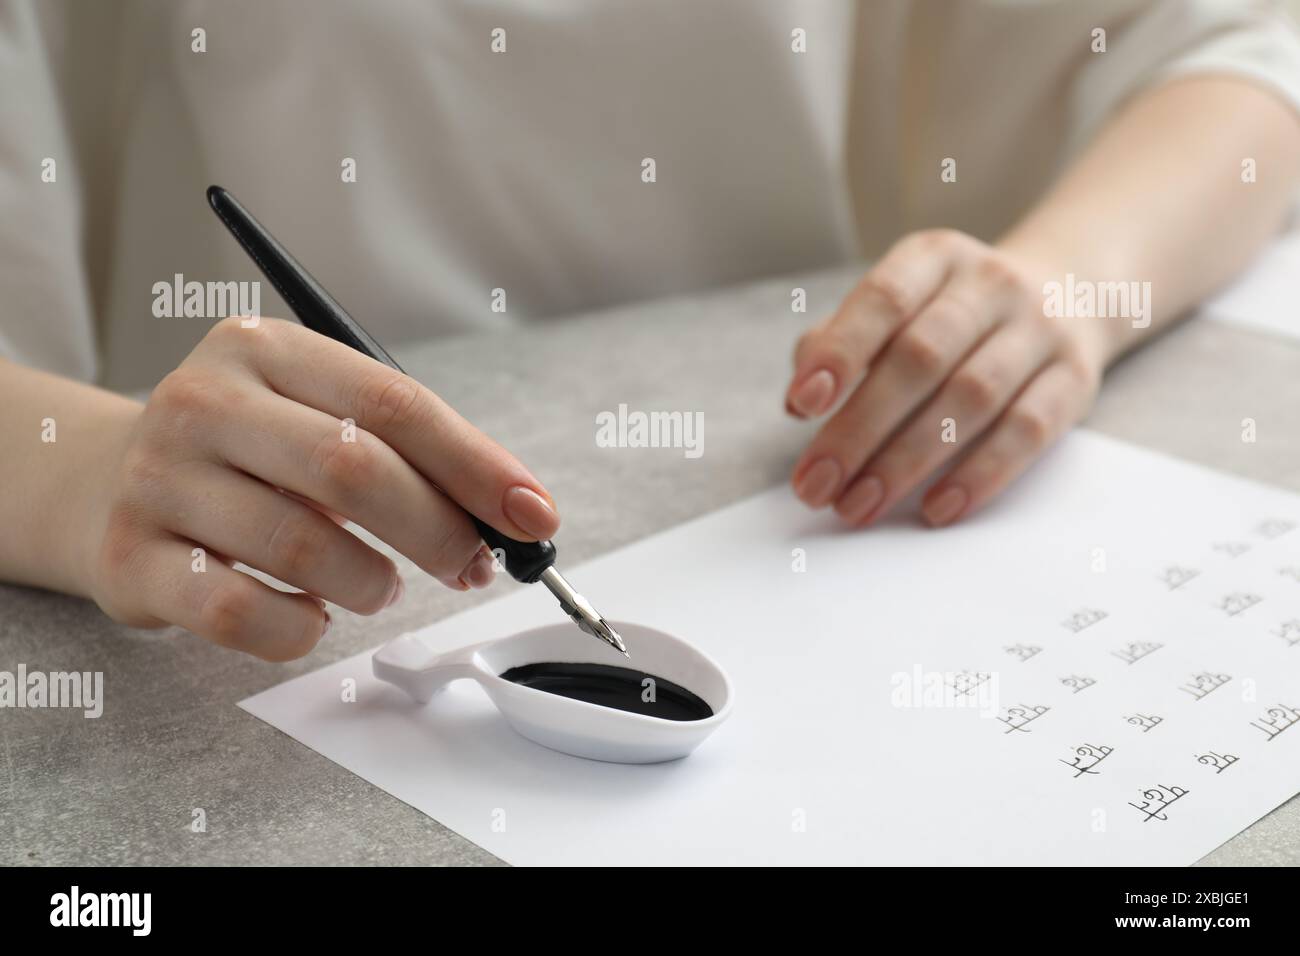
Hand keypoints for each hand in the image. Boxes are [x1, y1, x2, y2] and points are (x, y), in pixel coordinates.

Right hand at [79, 317, 559, 660]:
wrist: (103, 483)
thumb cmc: (249, 452)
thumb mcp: (318, 417)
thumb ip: (408, 452)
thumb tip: (515, 513)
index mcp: (264, 348)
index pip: (394, 402)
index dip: (477, 465)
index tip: (534, 515)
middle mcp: (202, 400)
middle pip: (352, 468)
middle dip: (437, 530)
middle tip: (471, 565)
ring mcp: (157, 478)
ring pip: (301, 545)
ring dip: (371, 582)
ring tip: (380, 585)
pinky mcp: (130, 557)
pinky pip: (239, 612)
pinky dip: (299, 628)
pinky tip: (313, 615)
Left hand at [785, 230, 1109, 527]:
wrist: (1070, 293)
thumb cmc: (949, 315)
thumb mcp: (899, 306)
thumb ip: (842, 342)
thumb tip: (799, 403)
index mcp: (934, 259)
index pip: (883, 299)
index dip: (841, 352)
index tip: (802, 403)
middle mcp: (990, 285)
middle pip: (920, 359)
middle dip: (860, 430)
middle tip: (817, 484)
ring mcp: (1039, 329)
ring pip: (971, 399)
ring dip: (907, 462)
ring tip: (859, 505)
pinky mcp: (1075, 379)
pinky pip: (1027, 431)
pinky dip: (980, 474)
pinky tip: (936, 508)